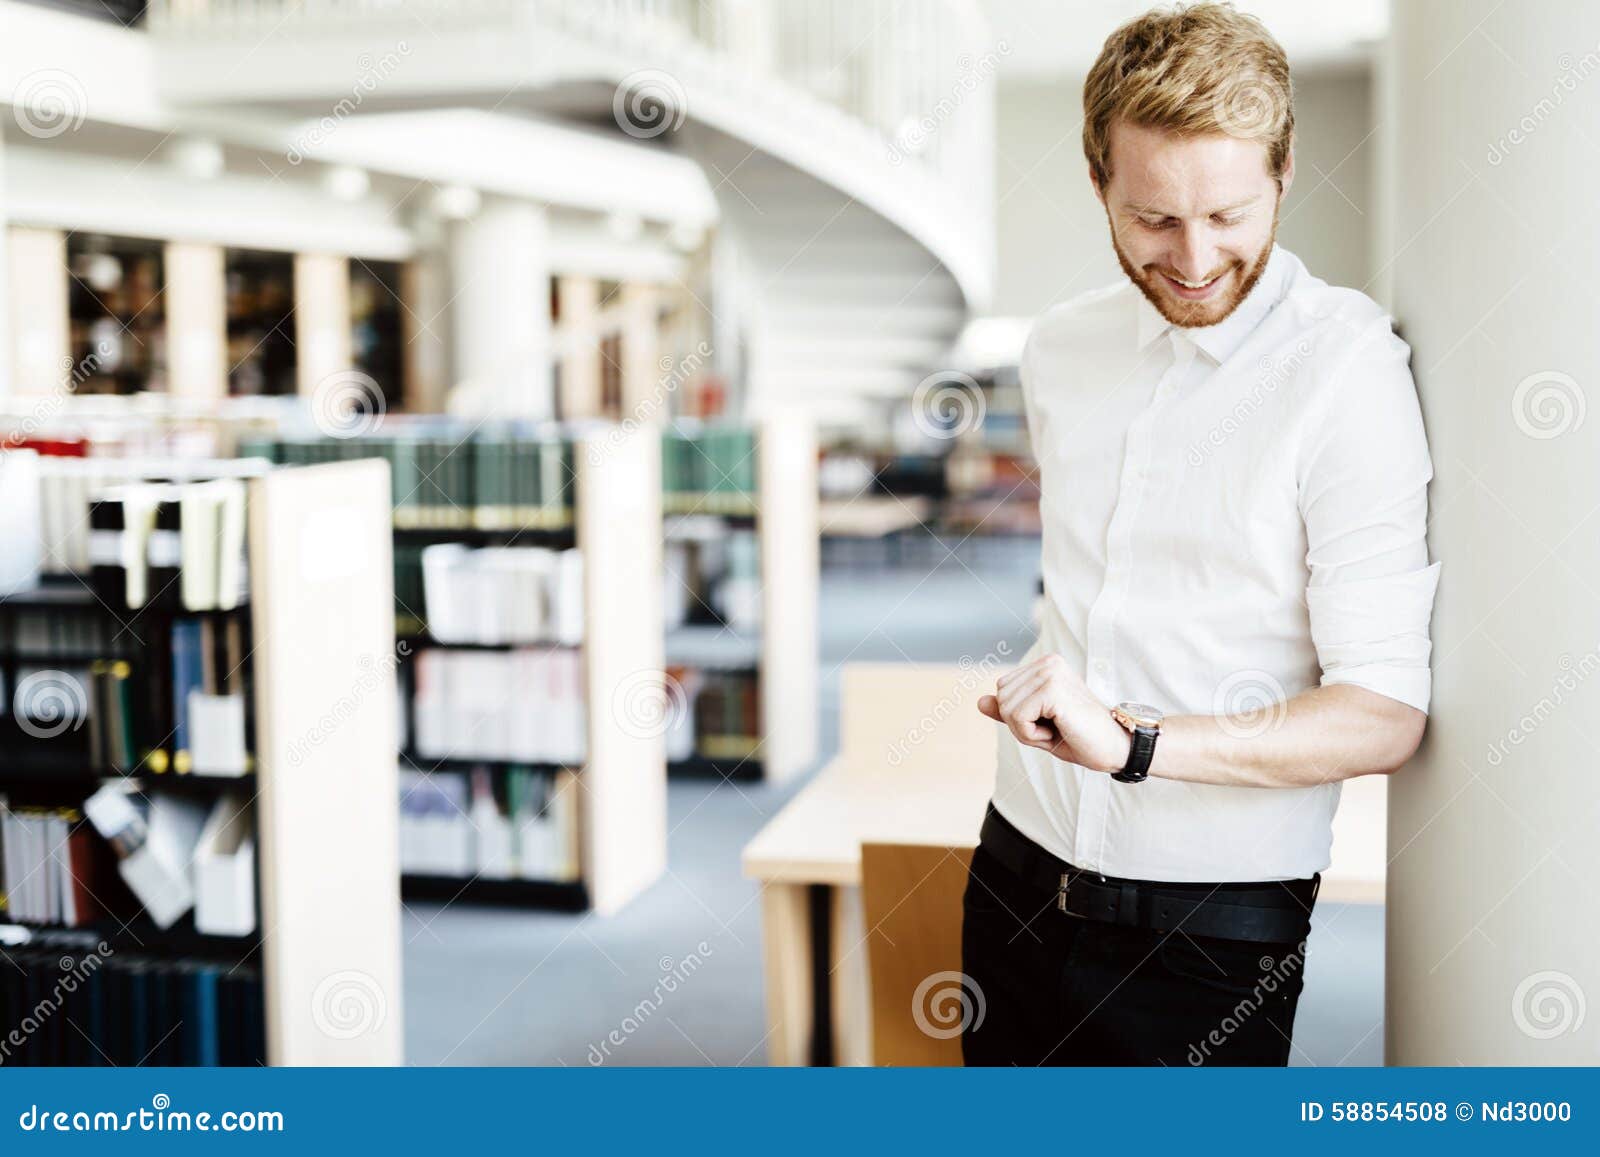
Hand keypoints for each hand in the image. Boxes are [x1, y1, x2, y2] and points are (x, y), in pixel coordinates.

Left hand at [978, 653, 1131, 772]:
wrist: (1116, 748)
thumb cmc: (1080, 737)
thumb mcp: (1037, 725)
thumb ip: (1008, 711)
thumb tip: (979, 701)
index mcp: (1046, 665)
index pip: (1002, 691)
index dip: (1019, 717)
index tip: (1051, 722)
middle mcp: (1048, 663)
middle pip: (1001, 698)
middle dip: (1020, 724)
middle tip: (1055, 728)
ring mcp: (1051, 673)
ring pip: (1006, 709)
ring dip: (1027, 731)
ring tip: (1059, 729)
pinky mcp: (1052, 689)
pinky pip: (1016, 718)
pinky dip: (1032, 735)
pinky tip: (1058, 731)